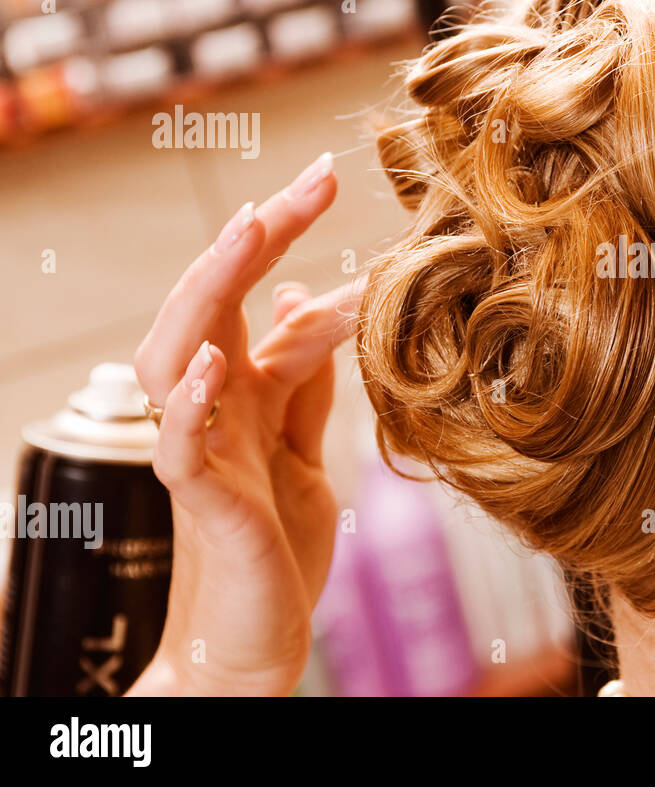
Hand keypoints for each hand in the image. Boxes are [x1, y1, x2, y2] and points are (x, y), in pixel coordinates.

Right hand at [127, 152, 358, 696]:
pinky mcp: (200, 503)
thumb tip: (301, 298)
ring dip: (208, 293)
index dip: (284, 236)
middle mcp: (215, 407)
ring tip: (248, 233)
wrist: (258, 633)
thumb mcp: (305, 444)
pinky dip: (192, 404)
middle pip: (213, 304)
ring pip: (174, 355)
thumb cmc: (276, 538)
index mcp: (244, 388)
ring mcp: (202, 450)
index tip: (325, 176)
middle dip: (254, 238)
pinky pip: (179, 447)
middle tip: (309, 183)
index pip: (257, 294)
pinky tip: (217, 364)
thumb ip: (302, 378)